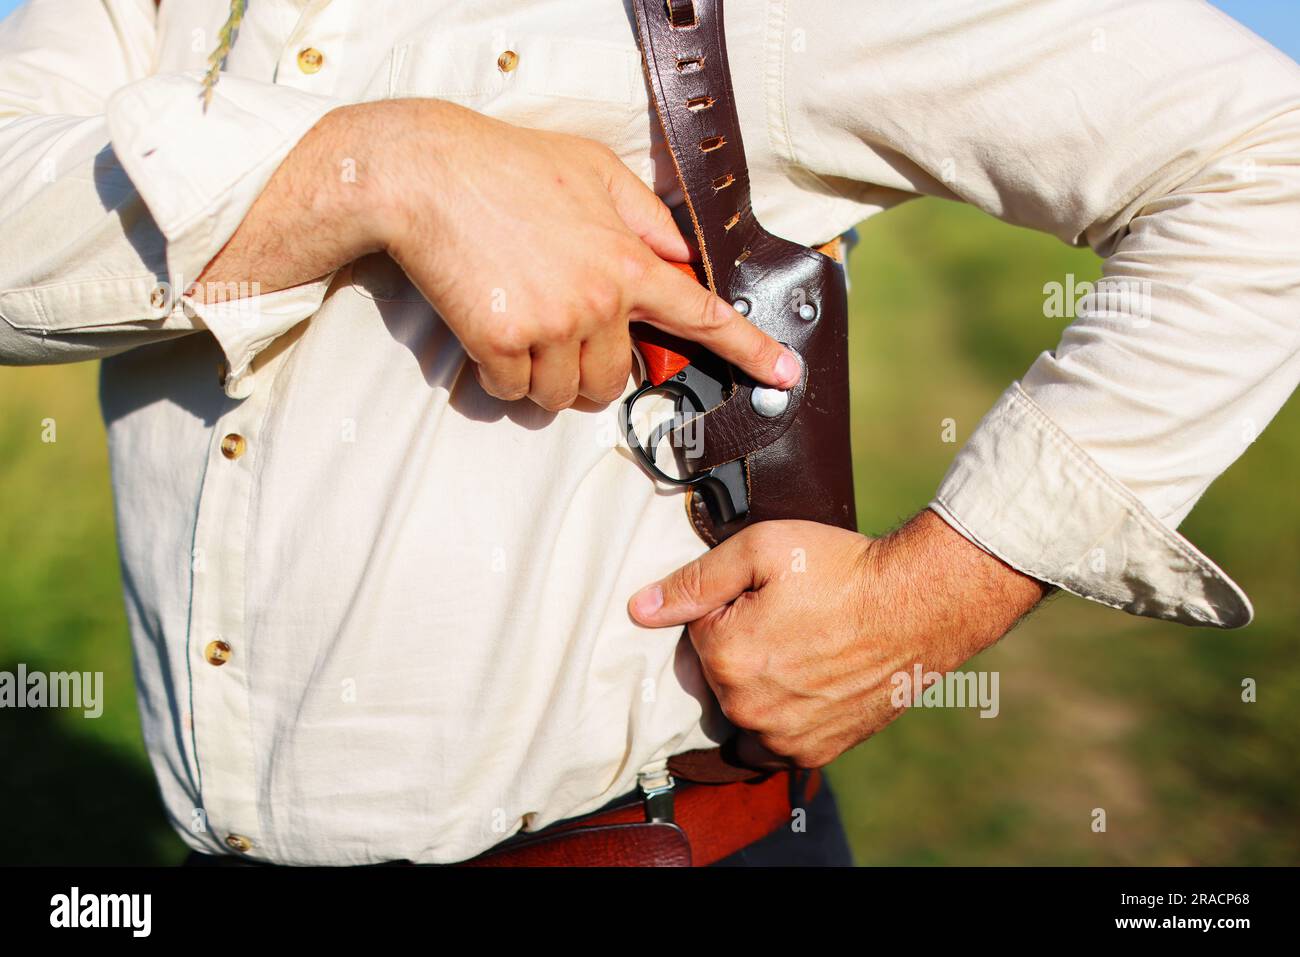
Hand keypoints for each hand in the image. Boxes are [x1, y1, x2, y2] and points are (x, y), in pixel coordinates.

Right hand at [375, 99, 799, 409]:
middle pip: (612, 382)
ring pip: (562, 396)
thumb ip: (644, 217)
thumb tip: (679, 257)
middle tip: (557, 333)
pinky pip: (512, 391)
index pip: (702, 315)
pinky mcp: (499, 342)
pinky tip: (488, 329)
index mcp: (628, 260)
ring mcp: (549, 325)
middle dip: (589, 371)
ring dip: (544, 379)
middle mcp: (597, 300)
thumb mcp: (594, 170)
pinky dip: (501, 375)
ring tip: (519, 327)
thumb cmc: (509, 166)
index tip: (785, 374)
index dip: (749, 349)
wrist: (427, 173)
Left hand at [627, 510, 1046, 767]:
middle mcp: (747, 708)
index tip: (767, 595)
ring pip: (742, 709)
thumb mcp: (761, 549)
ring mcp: (782, 737)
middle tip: (791, 617)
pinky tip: (809, 684)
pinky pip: (773, 742)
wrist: (918, 605)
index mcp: (724, 657)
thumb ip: (694, 581)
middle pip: (717, 673)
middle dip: (741, 645)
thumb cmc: (841, 569)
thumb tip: (638, 609)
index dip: (731, 606)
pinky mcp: (814, 752)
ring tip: (803, 649)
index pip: (697, 630)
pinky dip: (781, 719)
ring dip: (759, 685)